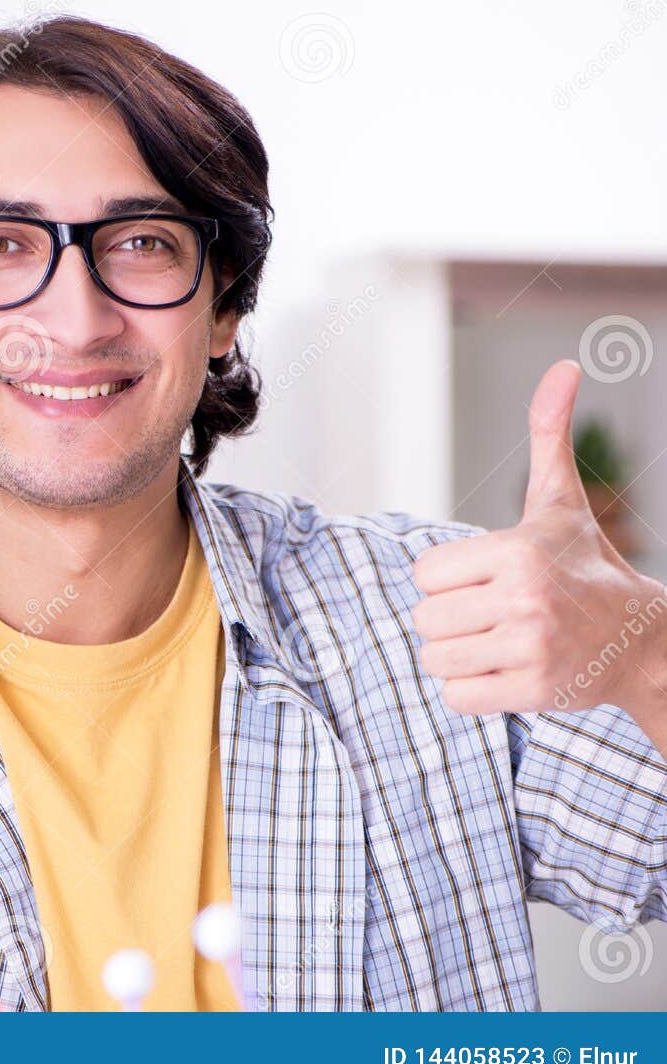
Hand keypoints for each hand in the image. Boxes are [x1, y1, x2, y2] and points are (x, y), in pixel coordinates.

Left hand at [411, 359, 666, 716]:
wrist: (639, 639)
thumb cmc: (583, 564)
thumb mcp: (560, 501)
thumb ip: (548, 435)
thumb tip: (565, 366)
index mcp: (516, 550)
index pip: (424, 574)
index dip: (448, 579)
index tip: (488, 578)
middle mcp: (524, 598)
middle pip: (424, 619)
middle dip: (452, 620)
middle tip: (495, 615)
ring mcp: (531, 648)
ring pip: (435, 660)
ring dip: (458, 657)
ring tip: (500, 642)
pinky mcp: (534, 692)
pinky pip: (456, 697)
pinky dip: (472, 691)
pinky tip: (507, 672)